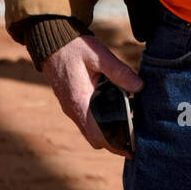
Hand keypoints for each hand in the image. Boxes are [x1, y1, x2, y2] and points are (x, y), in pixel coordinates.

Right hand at [42, 33, 143, 155]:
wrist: (50, 41)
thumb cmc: (74, 47)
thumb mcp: (99, 54)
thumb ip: (119, 71)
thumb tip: (139, 87)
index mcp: (79, 101)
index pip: (98, 135)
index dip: (116, 144)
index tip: (133, 148)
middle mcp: (73, 109)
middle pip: (96, 139)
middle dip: (115, 141)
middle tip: (136, 136)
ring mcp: (71, 107)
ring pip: (91, 131)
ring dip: (108, 132)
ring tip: (130, 125)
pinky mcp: (72, 102)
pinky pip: (87, 120)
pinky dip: (101, 122)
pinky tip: (116, 112)